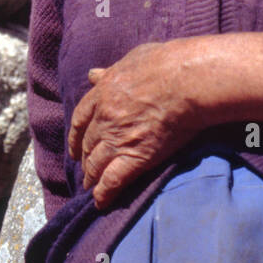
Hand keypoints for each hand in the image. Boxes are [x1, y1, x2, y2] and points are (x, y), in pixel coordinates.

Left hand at [68, 32, 262, 210]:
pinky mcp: (136, 157)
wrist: (186, 80)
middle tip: (85, 170)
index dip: (76, 136)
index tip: (75, 146)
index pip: (80, 119)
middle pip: (88, 144)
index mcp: (103, 93)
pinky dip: (104, 194)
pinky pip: (113, 181)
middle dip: (85, 159)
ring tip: (90, 188)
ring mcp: (119, 138)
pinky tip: (101, 203)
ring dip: (91, 178)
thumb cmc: (166, 63)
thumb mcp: (132, 59)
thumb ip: (111, 71)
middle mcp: (105, 118)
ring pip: (96, 164)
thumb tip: (93, 74)